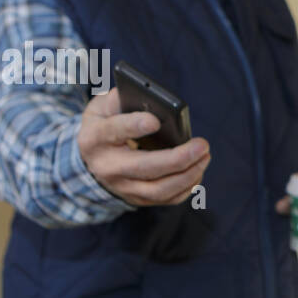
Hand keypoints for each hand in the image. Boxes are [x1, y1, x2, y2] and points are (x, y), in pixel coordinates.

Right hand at [77, 88, 210, 206]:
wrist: (92, 159)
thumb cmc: (106, 124)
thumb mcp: (103, 106)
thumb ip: (123, 98)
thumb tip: (153, 99)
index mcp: (95, 138)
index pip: (113, 131)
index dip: (134, 126)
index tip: (156, 121)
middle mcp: (107, 167)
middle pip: (144, 167)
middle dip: (177, 158)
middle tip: (202, 145)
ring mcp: (122, 187)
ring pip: (159, 189)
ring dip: (188, 175)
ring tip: (205, 156)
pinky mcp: (137, 199)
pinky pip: (167, 199)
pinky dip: (187, 187)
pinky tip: (198, 170)